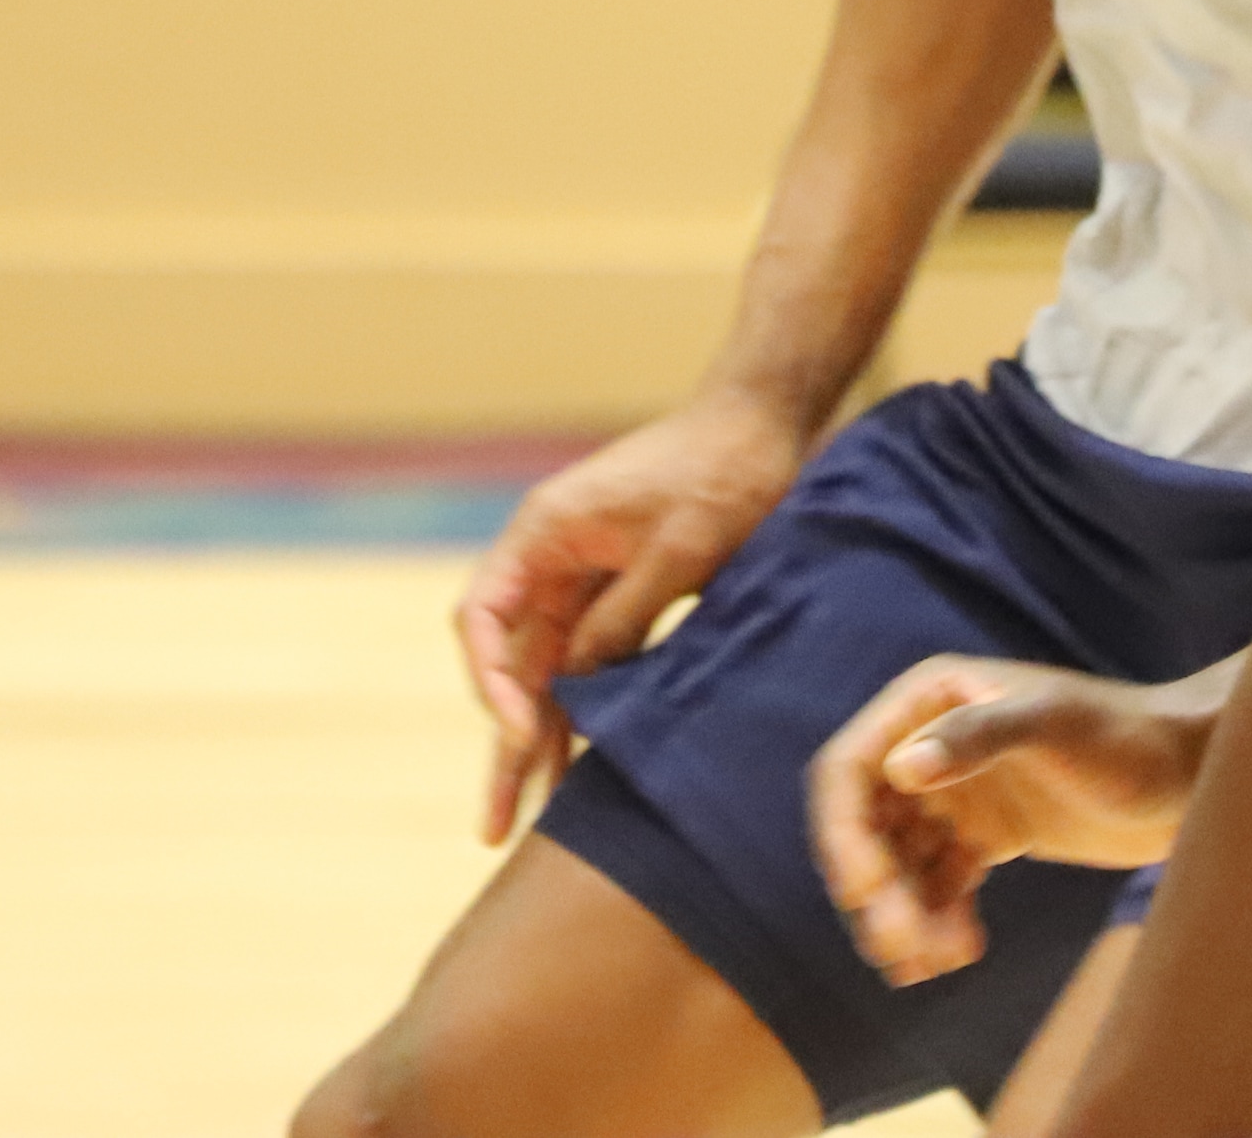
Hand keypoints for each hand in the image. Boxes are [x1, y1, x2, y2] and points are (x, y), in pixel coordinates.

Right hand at [454, 392, 812, 843]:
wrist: (767, 424)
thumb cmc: (722, 472)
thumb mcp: (678, 550)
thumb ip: (623, 619)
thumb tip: (579, 688)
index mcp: (546, 532)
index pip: (484, 618)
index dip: (492, 685)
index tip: (521, 734)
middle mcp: (552, 557)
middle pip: (510, 662)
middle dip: (504, 744)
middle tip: (494, 827)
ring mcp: (584, 575)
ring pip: (549, 671)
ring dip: (542, 739)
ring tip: (530, 820)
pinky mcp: (621, 590)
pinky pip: (590, 659)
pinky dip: (586, 709)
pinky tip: (587, 765)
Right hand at [809, 655, 1216, 985]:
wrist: (1191, 777)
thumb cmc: (1129, 736)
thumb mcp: (1055, 725)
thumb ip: (979, 736)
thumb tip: (900, 768)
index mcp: (932, 701)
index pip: (852, 768)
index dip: (843, 833)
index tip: (865, 892)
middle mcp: (934, 745)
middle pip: (868, 828)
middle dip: (876, 891)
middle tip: (903, 947)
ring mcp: (958, 795)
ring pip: (898, 867)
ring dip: (903, 916)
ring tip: (932, 962)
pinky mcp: (986, 839)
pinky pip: (937, 888)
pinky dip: (937, 923)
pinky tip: (961, 952)